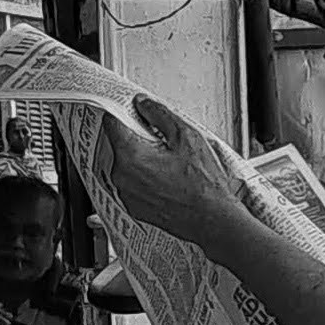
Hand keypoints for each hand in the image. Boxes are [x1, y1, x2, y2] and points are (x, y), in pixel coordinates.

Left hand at [99, 97, 247, 241]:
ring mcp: (126, 194)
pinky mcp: (134, 207)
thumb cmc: (203, 184)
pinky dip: (144, 177)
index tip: (135, 110)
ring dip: (142, 158)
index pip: (112, 122)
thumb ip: (159, 114)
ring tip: (170, 163)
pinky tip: (168, 178)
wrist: (212, 220)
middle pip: (120, 144)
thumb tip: (143, 104)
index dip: (124, 111)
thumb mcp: (186, 137)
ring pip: (126, 164)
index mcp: (131, 156)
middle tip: (164, 140)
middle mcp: (122, 177)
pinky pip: (132, 183)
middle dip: (138, 137)